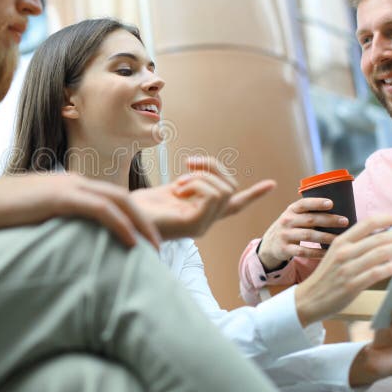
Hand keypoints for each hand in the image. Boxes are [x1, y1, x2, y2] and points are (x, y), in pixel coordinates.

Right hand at [0, 173, 161, 248]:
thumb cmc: (3, 215)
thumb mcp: (37, 216)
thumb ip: (57, 222)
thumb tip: (69, 242)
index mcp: (71, 185)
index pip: (111, 198)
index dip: (132, 217)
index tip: (144, 239)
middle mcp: (75, 181)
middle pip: (124, 198)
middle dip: (145, 221)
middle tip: (159, 245)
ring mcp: (69, 186)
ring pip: (119, 201)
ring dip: (140, 224)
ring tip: (154, 247)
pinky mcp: (62, 197)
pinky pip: (101, 209)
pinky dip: (120, 224)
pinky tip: (132, 241)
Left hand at [131, 156, 274, 237]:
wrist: (119, 217)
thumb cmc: (140, 205)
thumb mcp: (169, 188)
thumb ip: (189, 182)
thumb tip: (197, 169)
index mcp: (202, 213)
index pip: (235, 204)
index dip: (254, 194)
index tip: (272, 184)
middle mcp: (206, 221)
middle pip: (231, 187)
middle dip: (213, 167)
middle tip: (188, 166)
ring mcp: (202, 225)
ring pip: (225, 189)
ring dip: (202, 176)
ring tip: (180, 182)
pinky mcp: (195, 226)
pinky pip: (213, 196)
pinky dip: (198, 184)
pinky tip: (178, 190)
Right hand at [257, 198, 350, 270]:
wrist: (270, 244)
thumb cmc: (292, 227)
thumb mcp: (295, 216)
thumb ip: (310, 212)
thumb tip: (342, 207)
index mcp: (291, 210)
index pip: (303, 204)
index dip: (316, 203)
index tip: (331, 203)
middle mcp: (286, 221)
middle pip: (310, 220)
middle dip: (329, 220)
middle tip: (345, 221)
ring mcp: (284, 235)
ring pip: (308, 236)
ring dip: (326, 237)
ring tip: (340, 238)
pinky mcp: (284, 249)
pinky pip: (303, 251)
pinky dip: (317, 252)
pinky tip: (328, 252)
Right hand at [294, 215, 391, 326]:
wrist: (308, 299)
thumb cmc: (328, 277)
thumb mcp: (337, 255)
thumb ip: (357, 246)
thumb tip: (384, 237)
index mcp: (341, 241)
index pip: (369, 222)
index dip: (390, 219)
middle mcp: (344, 251)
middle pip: (378, 237)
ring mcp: (347, 268)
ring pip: (380, 253)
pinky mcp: (351, 284)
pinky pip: (376, 273)